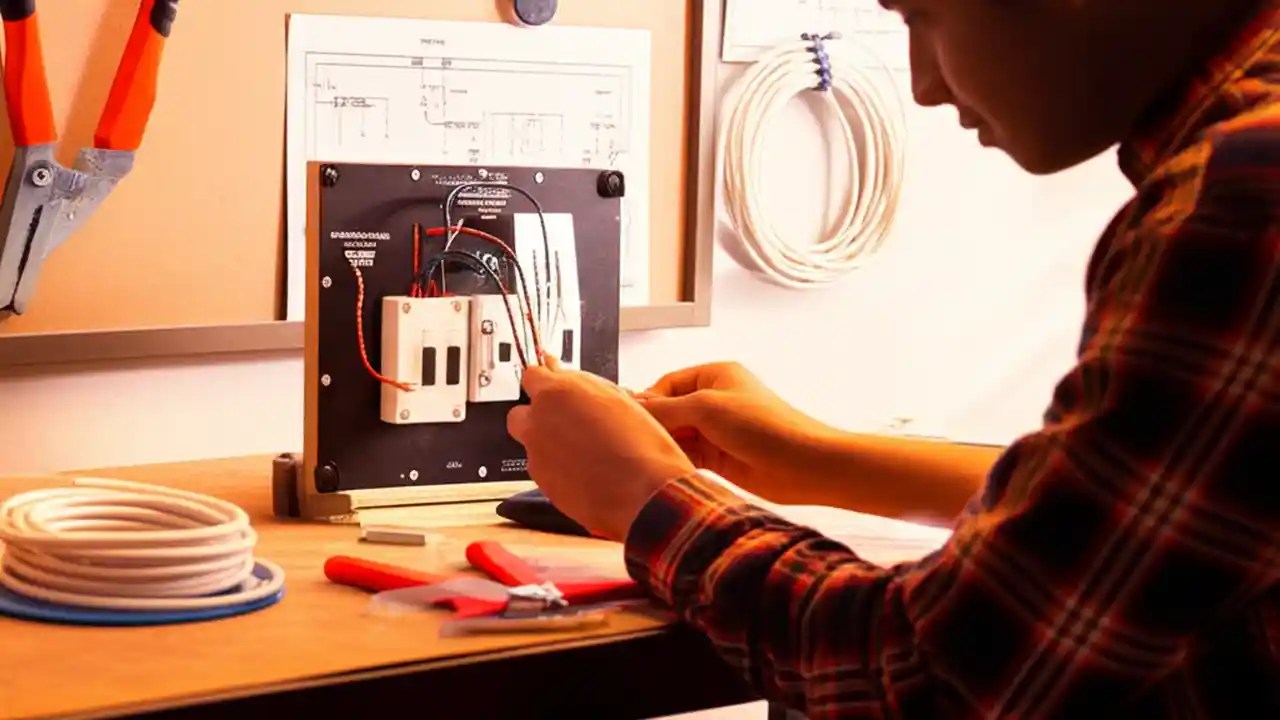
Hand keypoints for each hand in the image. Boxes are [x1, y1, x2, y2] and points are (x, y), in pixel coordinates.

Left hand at [507, 356, 695, 541]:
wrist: (645, 493)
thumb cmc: (641, 446)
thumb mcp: (617, 399)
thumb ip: (583, 386)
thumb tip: (569, 379)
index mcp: (556, 393)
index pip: (531, 375)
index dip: (545, 383)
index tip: (555, 388)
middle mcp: (538, 422)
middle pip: (520, 413)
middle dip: (538, 416)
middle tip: (567, 422)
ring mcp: (537, 455)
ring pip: (531, 443)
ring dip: (549, 443)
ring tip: (584, 451)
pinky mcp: (543, 484)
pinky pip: (543, 469)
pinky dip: (558, 468)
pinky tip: (585, 472)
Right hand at [635, 362, 840, 502]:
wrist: (803, 465)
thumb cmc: (764, 426)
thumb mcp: (707, 408)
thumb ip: (667, 408)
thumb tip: (633, 407)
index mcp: (715, 376)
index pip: (668, 384)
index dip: (649, 400)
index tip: (631, 420)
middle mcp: (715, 400)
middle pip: (670, 410)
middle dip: (655, 424)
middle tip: (632, 441)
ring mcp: (717, 429)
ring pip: (678, 434)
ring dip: (665, 443)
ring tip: (643, 456)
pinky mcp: (720, 457)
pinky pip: (688, 454)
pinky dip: (676, 459)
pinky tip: (662, 467)